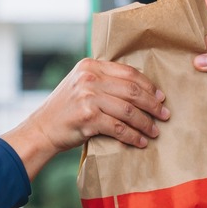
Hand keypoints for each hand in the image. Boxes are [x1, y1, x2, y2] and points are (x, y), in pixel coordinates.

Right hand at [0, 59, 170, 177]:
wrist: (42, 129)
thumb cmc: (66, 109)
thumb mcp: (81, 85)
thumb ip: (104, 80)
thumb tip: (141, 89)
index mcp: (90, 65)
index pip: (128, 72)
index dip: (148, 86)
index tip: (160, 97)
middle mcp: (89, 78)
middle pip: (132, 90)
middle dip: (153, 104)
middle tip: (165, 115)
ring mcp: (88, 97)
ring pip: (129, 110)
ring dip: (146, 123)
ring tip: (155, 131)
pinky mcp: (88, 117)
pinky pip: (119, 127)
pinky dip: (133, 136)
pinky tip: (141, 142)